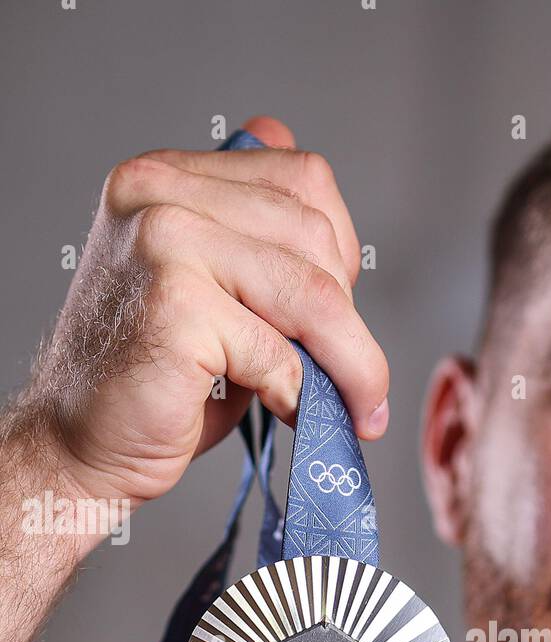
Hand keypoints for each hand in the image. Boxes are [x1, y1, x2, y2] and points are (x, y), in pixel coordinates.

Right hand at [20, 115, 388, 508]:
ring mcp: (163, 241)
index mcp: (171, 176)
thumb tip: (340, 234)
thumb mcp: (221, 295)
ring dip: (348, 363)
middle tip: (354, 379)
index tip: (344, 313)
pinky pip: (278, 351)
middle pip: (314, 238)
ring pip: (311, 293)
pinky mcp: (174, 304)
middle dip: (350, 320)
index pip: (302, 179)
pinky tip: (286, 412)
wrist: (83, 442)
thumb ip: (267, 252)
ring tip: (347, 406)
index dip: (341, 252)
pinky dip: (298, 394)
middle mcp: (159, 191)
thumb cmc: (158, 378)